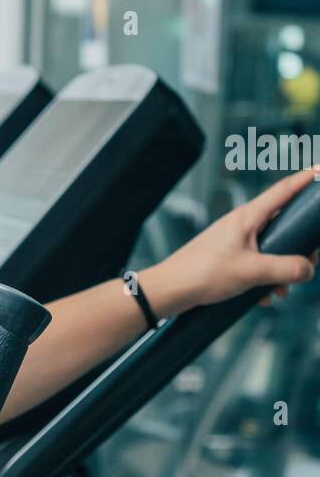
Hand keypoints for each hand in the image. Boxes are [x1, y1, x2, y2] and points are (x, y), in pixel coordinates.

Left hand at [146, 168, 319, 316]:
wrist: (170, 290)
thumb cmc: (203, 273)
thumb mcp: (252, 272)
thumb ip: (285, 269)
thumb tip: (308, 269)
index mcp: (248, 217)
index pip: (283, 190)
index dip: (305, 179)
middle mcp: (242, 224)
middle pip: (283, 223)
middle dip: (300, 243)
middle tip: (311, 259)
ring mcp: (235, 241)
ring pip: (271, 248)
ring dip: (282, 269)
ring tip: (282, 289)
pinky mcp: (228, 258)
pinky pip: (257, 264)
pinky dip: (265, 279)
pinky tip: (264, 297)